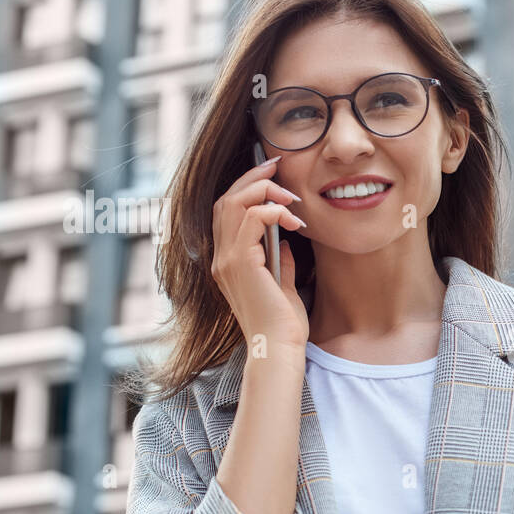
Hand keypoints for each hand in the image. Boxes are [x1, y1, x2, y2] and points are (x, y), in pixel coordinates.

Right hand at [211, 156, 309, 348]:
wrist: (279, 348)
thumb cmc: (283, 324)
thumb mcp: (283, 284)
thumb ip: (279, 260)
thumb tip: (284, 238)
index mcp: (227, 262)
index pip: (226, 212)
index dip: (246, 187)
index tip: (272, 174)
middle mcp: (221, 258)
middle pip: (225, 200)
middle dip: (252, 177)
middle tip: (277, 166)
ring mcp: (226, 261)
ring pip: (233, 203)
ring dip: (263, 191)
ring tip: (290, 196)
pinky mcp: (240, 264)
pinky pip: (250, 219)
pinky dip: (272, 211)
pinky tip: (293, 220)